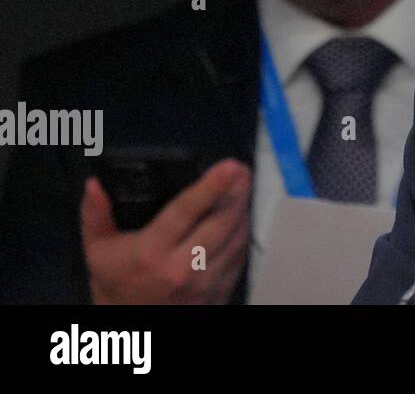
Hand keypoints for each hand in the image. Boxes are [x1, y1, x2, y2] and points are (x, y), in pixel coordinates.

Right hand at [81, 158, 251, 303]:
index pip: (185, 213)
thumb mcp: (99, 250)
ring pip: (236, 238)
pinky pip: (240, 256)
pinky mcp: (221, 291)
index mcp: (151, 253)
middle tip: (242, 170)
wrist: (133, 325)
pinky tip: (240, 216)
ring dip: (243, 210)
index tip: (229, 167)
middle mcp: (182, 268)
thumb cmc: (117, 283)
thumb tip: (94, 184)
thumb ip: (96, 215)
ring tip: (242, 186)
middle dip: (237, 193)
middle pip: (221, 223)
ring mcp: (205, 282)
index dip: (209, 188)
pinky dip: (242, 233)